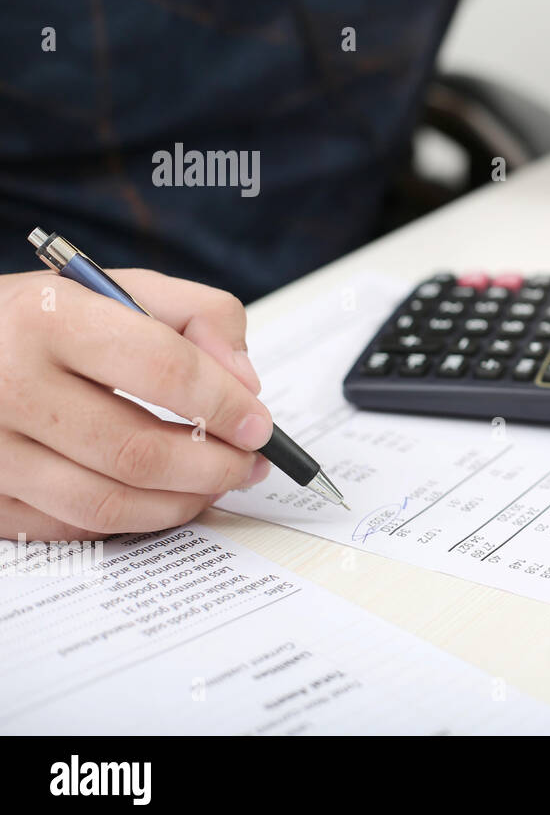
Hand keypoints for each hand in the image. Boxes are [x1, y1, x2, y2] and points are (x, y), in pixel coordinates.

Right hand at [0, 270, 273, 539]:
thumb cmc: (45, 320)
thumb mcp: (117, 288)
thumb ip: (199, 316)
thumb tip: (245, 383)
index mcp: (49, 319)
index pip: (162, 369)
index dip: (225, 404)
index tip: (259, 425)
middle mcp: (8, 384)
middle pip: (137, 450)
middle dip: (214, 466)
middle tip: (250, 464)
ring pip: (106, 502)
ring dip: (181, 502)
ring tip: (217, 485)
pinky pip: (71, 525)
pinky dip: (130, 519)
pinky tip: (160, 498)